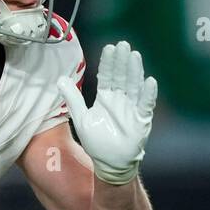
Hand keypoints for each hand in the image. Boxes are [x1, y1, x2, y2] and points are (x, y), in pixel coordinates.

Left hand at [58, 40, 156, 183]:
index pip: (108, 75)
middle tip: (122, 45)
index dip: (108, 62)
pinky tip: (150, 81)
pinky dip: (148, 94)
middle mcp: (120, 100)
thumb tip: (60, 79)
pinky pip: (145, 105)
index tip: (109, 47)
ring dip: (135, 71)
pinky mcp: (141, 120)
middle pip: (122, 76)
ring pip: (134, 86)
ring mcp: (132, 108)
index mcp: (106, 98)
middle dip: (122, 61)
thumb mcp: (81, 118)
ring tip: (134, 56)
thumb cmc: (97, 142)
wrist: (110, 164)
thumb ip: (73, 99)